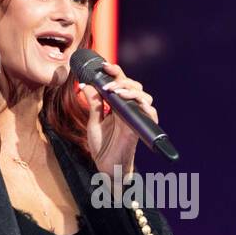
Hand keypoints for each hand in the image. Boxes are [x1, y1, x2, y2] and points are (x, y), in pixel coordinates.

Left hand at [76, 62, 156, 177]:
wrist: (106, 168)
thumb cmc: (103, 147)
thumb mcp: (94, 121)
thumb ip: (93, 103)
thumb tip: (86, 84)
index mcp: (119, 107)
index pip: (121, 83)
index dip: (115, 73)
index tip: (103, 66)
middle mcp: (130, 111)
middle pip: (134, 86)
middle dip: (122, 79)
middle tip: (107, 80)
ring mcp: (136, 119)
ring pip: (144, 96)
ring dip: (130, 90)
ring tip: (115, 91)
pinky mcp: (139, 129)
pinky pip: (149, 113)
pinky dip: (143, 105)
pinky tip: (130, 101)